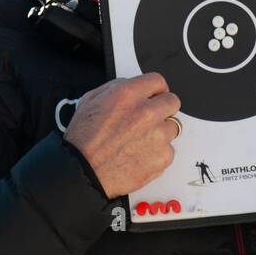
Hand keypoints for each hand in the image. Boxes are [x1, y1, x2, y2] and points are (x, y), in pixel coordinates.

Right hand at [65, 72, 181, 198]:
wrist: (83, 173)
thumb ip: (116, 88)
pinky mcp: (163, 157)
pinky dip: (157, 154)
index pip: (157, 81)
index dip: (155, 89)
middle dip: (163, 108)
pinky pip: (168, 150)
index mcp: (128, 95)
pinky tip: (140, 156)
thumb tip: (133, 87)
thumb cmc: (82, 140)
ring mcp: (157, 135)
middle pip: (172, 101)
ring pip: (172, 127)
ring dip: (160, 132)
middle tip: (151, 118)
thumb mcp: (90, 100)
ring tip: (140, 142)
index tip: (155, 96)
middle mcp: (146, 112)